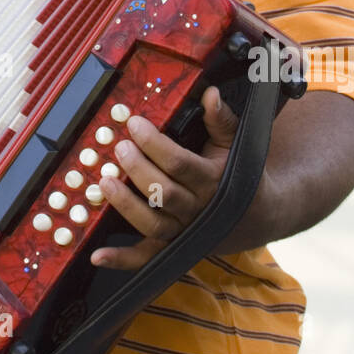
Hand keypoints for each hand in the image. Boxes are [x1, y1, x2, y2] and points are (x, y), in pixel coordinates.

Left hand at [90, 86, 239, 269]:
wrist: (256, 215)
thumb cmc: (237, 172)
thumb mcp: (233, 143)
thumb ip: (220, 119)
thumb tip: (210, 94)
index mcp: (212, 181)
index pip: (179, 162)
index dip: (153, 143)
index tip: (133, 123)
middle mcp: (198, 210)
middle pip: (163, 192)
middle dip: (137, 169)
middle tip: (118, 147)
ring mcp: (184, 232)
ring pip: (153, 225)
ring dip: (126, 205)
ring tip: (105, 182)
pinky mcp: (173, 249)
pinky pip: (147, 258)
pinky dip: (122, 260)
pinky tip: (97, 255)